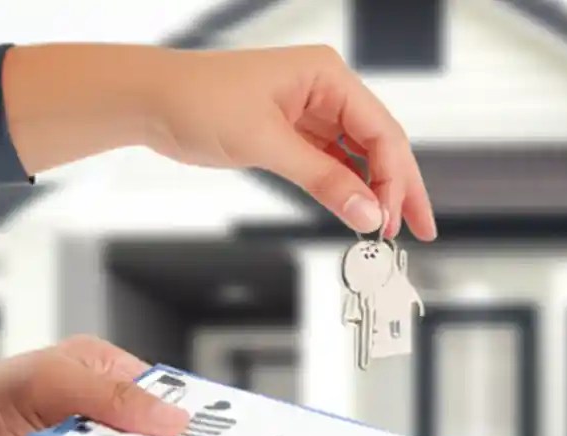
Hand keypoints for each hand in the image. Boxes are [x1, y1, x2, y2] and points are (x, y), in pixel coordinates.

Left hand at [2, 43, 434, 240]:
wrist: (148, 100)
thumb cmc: (197, 100)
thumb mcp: (266, 144)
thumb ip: (323, 179)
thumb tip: (367, 213)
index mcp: (326, 75)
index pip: (381, 131)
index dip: (395, 179)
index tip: (395, 219)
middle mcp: (326, 89)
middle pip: (381, 143)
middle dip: (400, 188)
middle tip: (418, 230)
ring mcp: (312, 110)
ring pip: (360, 156)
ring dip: (374, 192)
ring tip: (388, 230)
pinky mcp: (294, 131)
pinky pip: (334, 162)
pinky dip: (347, 188)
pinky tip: (358, 212)